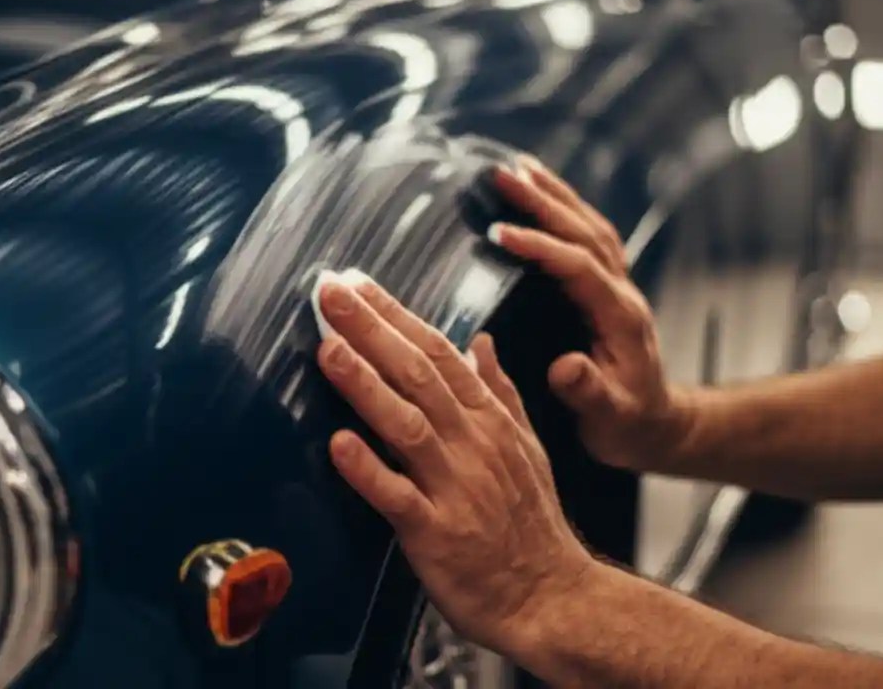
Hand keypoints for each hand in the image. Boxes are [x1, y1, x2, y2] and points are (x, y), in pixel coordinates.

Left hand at [315, 276, 595, 658]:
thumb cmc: (532, 525)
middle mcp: (473, 444)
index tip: (358, 283)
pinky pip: (397, 496)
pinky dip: (369, 469)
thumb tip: (481, 341)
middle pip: (418, 374)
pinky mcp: (436, 533)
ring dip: (365, 385)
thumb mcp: (527, 447)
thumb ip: (500, 392)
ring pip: (406, 425)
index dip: (396, 314)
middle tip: (331, 292)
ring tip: (329, 348)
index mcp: (489, 420)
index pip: (438, 351)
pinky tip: (339, 444)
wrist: (552, 598)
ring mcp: (455, 487)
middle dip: (372, 329)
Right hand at [489, 157, 697, 472]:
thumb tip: (564, 368)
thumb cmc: (629, 426)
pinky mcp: (608, 289)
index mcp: (620, 318)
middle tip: (500, 175)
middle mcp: (622, 293)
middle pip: (584, 232)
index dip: (541, 247)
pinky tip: (542, 195)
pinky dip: (563, 210)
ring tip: (518, 169)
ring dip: (555, 196)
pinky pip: (587, 237)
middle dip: (543, 201)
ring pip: (588, 226)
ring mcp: (618, 287)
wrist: (658, 427)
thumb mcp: (609, 419)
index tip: (499, 233)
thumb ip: (588, 393)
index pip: (579, 267)